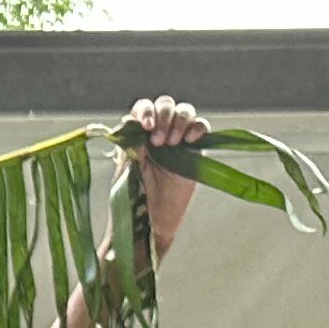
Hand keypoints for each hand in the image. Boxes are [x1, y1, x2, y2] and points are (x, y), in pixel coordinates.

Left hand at [118, 95, 213, 255]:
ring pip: (184, 111)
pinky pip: (201, 127)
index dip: (144, 111)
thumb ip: (130, 146)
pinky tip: (189, 140)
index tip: (144, 127)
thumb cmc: (134, 199)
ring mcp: (178, 140)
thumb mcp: (127, 170)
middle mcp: (158, 133)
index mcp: (138, 135)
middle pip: (165, 105)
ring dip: (178, 121)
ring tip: (171, 144)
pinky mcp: (194, 150)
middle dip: (162, 116)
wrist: (151, 222)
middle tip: (157, 141)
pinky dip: (198, 127)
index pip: (143, 108)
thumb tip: (131, 124)